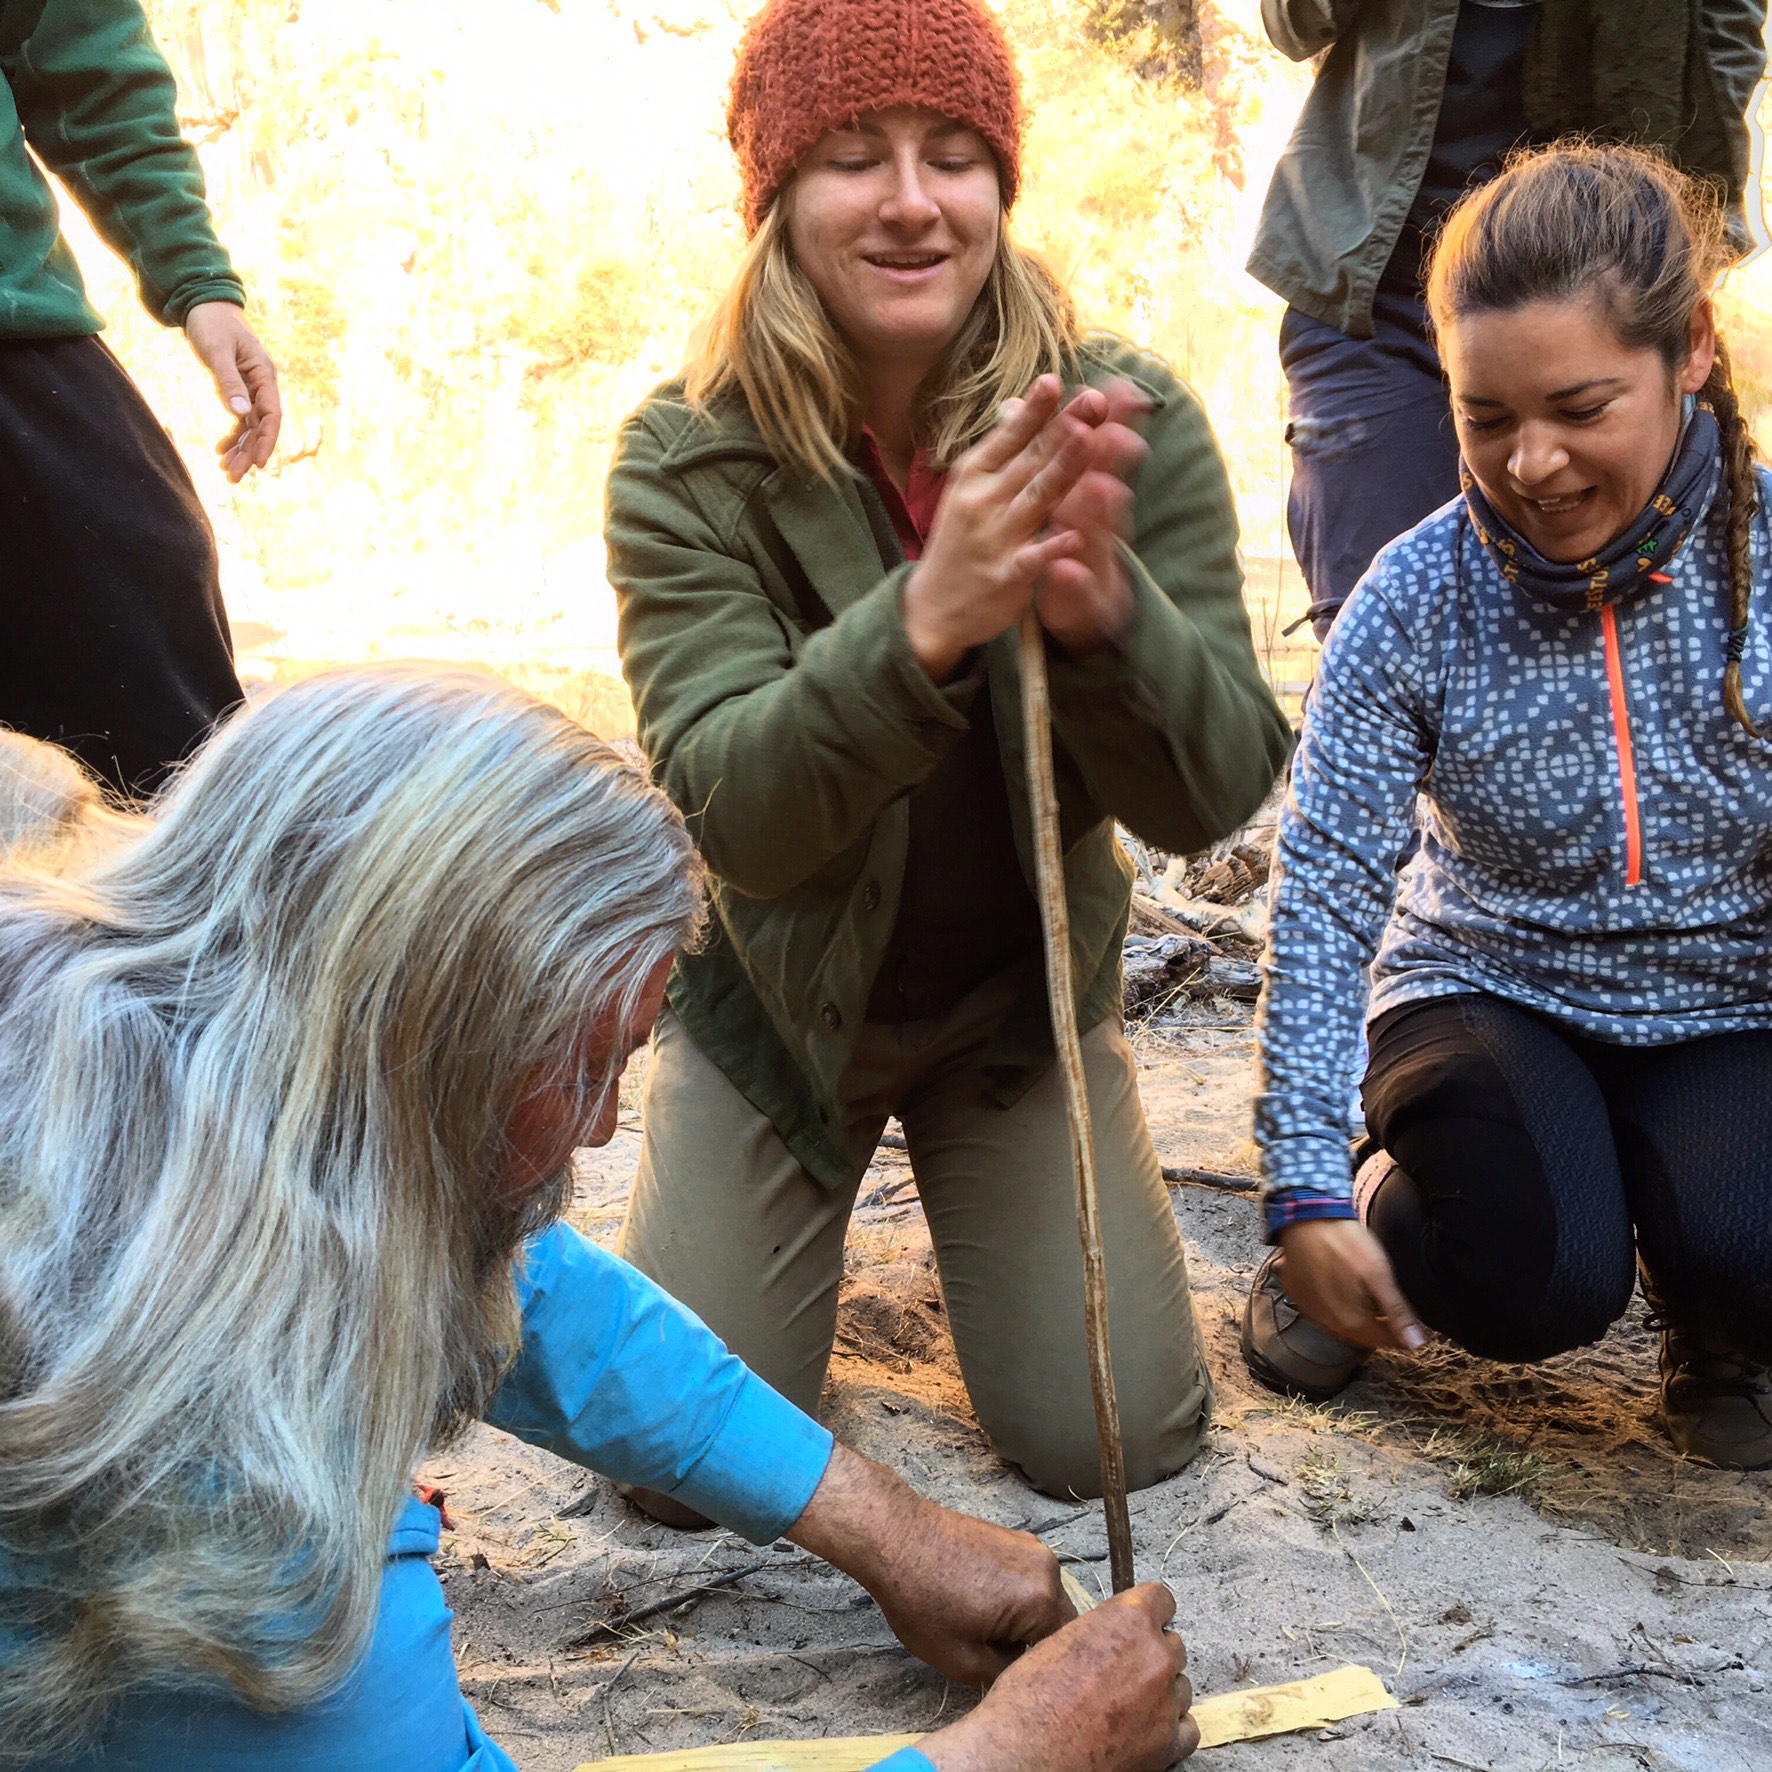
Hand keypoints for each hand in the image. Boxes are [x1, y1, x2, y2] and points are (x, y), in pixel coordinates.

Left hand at [183, 301, 280, 480]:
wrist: (203, 304)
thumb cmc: (212, 323)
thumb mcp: (217, 352)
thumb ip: (229, 382)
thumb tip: (242, 413)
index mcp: (264, 375)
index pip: (271, 416)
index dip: (266, 441)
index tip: (258, 463)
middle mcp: (262, 385)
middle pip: (261, 427)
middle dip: (249, 453)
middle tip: (233, 476)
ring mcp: (251, 389)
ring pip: (251, 427)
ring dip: (240, 449)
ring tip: (225, 471)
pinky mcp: (239, 389)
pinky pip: (240, 419)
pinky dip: (232, 436)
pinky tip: (220, 450)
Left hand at [786, 1444, 1071, 1685]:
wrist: (895, 1535)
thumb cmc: (922, 1599)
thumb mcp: (962, 1661)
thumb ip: (1006, 1675)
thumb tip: (1020, 1670)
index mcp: (1042, 1600)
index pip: (1062, 1652)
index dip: (1035, 1669)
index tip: (1008, 1675)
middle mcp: (1048, 1568)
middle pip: (1057, 1622)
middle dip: (1031, 1642)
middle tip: (993, 1655)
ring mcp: (1032, 1546)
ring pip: (1042, 1600)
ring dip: (1021, 1618)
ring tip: (981, 1626)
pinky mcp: (1014, 1537)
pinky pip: (1027, 1578)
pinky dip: (1011, 1595)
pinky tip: (976, 1600)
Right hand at [902, 376, 1107, 683]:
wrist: (932, 606)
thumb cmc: (960, 540)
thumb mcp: (969, 488)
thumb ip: (1000, 450)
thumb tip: (1017, 405)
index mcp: (975, 474)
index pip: (1009, 436)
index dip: (1035, 410)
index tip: (1055, 380)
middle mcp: (983, 501)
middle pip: (1031, 460)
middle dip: (1064, 429)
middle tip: (1095, 401)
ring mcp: (995, 539)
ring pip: (1037, 498)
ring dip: (1063, 469)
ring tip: (1089, 440)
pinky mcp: (1007, 577)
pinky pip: (1034, 559)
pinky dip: (1053, 548)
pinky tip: (1076, 536)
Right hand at [921, 1584, 1197, 1771]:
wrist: (1027, 1754)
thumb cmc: (1031, 1699)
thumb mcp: (1059, 1641)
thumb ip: (1098, 1632)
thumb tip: (1109, 1638)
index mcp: (1128, 1620)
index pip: (1162, 1600)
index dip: (1151, 1610)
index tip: (1144, 1621)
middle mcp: (1155, 1655)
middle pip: (1173, 1646)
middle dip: (1152, 1655)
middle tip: (1125, 1672)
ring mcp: (1166, 1701)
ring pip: (1180, 1686)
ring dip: (1161, 1691)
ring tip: (1129, 1705)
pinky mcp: (1169, 1744)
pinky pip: (1187, 1728)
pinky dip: (1171, 1728)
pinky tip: (1146, 1729)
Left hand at [1038, 378, 1149, 656]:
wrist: (1079, 608)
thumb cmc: (1056, 540)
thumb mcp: (1053, 496)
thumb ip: (1042, 454)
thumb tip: (1017, 406)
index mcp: (1084, 489)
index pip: (1096, 448)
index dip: (1109, 420)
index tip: (1121, 387)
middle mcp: (1097, 519)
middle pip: (1105, 479)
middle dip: (1111, 455)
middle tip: (1120, 428)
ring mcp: (1094, 556)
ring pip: (1098, 530)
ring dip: (1100, 510)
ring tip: (1105, 490)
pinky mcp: (1086, 593)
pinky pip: (1079, 584)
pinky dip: (1072, 577)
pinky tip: (1065, 568)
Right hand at [1278, 1219, 1428, 1352]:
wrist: (1306, 1216)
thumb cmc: (1343, 1240)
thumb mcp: (1378, 1272)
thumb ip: (1396, 1310)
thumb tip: (1416, 1342)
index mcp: (1348, 1321)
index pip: (1383, 1340)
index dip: (1403, 1336)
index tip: (1419, 1332)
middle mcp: (1325, 1322)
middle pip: (1362, 1335)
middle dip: (1381, 1328)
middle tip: (1396, 1316)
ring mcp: (1308, 1310)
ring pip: (1341, 1326)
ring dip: (1359, 1320)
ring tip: (1371, 1302)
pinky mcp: (1298, 1296)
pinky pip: (1322, 1313)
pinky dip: (1338, 1309)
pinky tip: (1344, 1294)